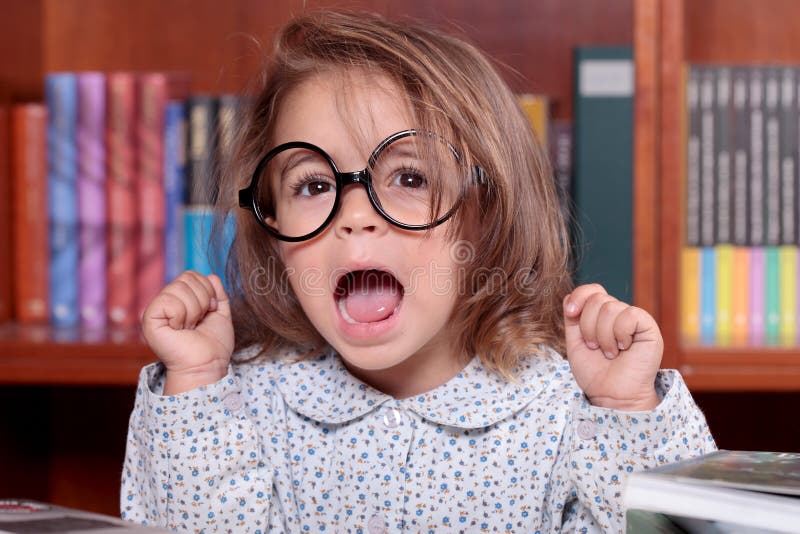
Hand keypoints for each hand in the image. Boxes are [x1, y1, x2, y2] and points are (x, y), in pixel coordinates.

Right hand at [141, 271, 233, 394]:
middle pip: (186, 278)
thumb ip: (218, 294)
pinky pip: (169, 301)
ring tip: (189, 327)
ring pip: (179, 288)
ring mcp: (156, 309)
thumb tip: (211, 275)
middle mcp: (165, 302)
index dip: (207, 291)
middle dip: (202, 301)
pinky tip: (179, 329)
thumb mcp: (221, 313)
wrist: (207, 364)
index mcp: (179, 299)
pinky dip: (181, 316)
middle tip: (198, 322)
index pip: (192, 274)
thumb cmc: (213, 345)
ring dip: (193, 311)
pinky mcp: (150, 319)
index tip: (208, 312)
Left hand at [563, 284, 662, 410]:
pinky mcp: (648, 327)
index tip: (571, 313)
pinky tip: (624, 348)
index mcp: (601, 315)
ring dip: (603, 335)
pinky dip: (620, 334)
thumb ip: (572, 318)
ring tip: (610, 352)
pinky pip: (629, 315)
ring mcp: (634, 319)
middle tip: (596, 347)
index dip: (579, 296)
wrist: (611, 395)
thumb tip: (569, 298)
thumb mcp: (575, 341)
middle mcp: (619, 314)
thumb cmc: (595, 372)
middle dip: (588, 325)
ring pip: (610, 307)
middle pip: (597, 298)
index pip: (592, 290)